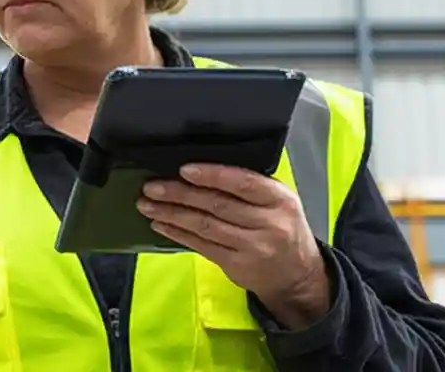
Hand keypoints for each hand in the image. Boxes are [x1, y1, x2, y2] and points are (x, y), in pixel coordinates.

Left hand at [137, 163, 332, 329]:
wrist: (297, 275)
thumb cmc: (281, 228)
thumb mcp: (278, 202)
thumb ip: (248, 187)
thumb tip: (199, 171)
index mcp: (279, 199)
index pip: (243, 183)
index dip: (212, 175)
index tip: (184, 169)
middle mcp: (268, 223)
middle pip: (217, 204)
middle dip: (180, 194)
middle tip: (152, 186)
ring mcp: (252, 246)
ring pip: (205, 226)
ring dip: (171, 214)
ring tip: (147, 205)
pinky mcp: (235, 264)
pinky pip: (201, 246)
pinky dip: (177, 234)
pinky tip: (160, 224)